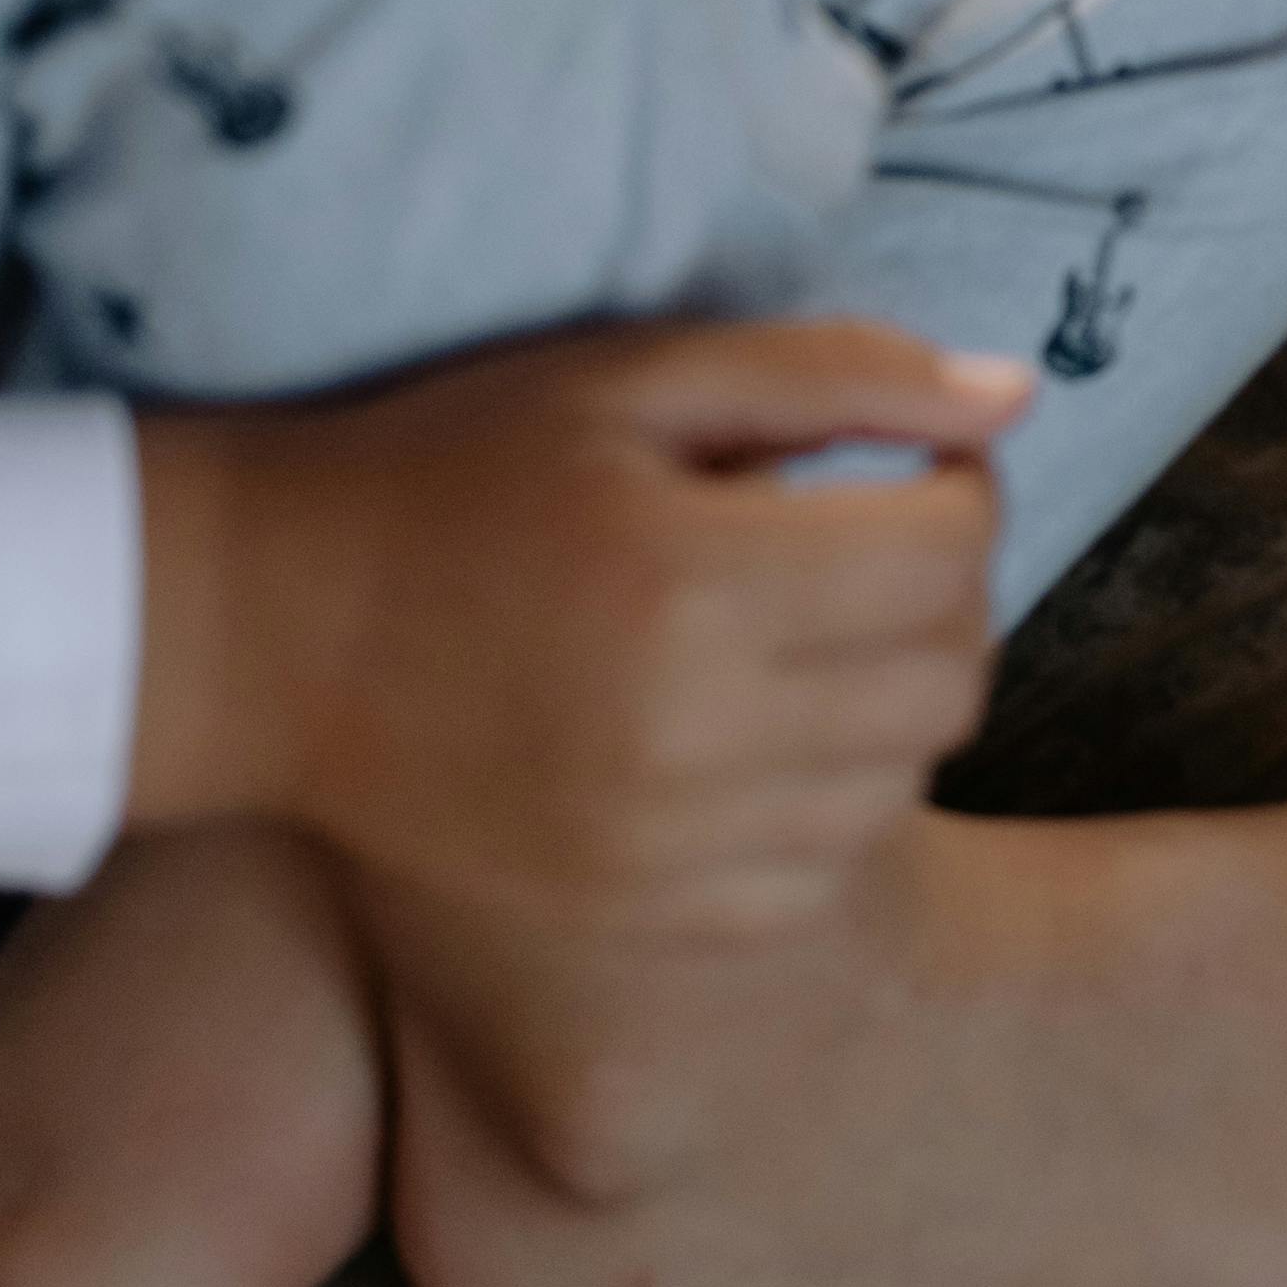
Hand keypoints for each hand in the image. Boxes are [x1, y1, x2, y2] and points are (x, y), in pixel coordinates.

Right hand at [130, 322, 1034, 941]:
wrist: (266, 634)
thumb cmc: (453, 472)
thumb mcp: (632, 377)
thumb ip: (838, 373)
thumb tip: (1021, 398)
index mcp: (690, 575)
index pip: (951, 546)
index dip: (958, 485)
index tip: (908, 463)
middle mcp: (687, 729)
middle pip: (954, 667)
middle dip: (946, 588)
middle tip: (869, 541)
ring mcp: (665, 844)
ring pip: (909, 772)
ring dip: (897, 690)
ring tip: (809, 630)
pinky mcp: (642, 913)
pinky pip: (827, 864)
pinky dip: (834, 793)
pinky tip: (761, 726)